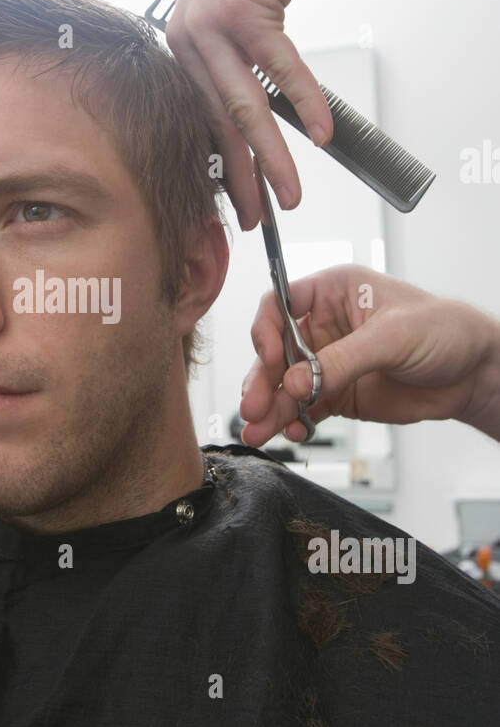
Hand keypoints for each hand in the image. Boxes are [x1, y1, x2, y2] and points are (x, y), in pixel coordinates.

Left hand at [164, 0, 332, 229]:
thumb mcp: (231, 10)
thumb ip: (231, 55)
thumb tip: (252, 102)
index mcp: (181, 49)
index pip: (200, 122)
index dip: (220, 167)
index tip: (238, 202)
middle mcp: (188, 42)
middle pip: (219, 126)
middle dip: (242, 179)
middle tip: (258, 219)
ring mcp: (213, 26)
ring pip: (246, 108)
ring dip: (272, 156)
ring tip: (291, 194)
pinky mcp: (246, 10)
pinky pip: (281, 69)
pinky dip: (306, 103)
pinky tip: (322, 135)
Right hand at [239, 265, 498, 443]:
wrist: (474, 375)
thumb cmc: (444, 332)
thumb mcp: (392, 337)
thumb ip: (340, 360)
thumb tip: (292, 383)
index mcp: (333, 292)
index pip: (280, 304)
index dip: (267, 331)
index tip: (270, 359)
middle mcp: (323, 326)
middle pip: (274, 351)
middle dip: (261, 380)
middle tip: (253, 407)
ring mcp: (328, 363)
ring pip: (284, 385)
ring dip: (270, 408)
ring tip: (258, 431)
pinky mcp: (337, 394)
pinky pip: (304, 409)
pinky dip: (293, 423)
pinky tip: (293, 433)